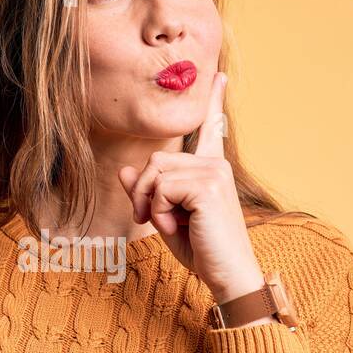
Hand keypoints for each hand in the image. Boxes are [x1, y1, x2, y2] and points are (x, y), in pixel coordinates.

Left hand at [118, 71, 264, 302]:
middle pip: (156, 159)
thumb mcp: (166, 218)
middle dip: (141, 191)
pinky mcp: (208, 185)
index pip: (211, 129)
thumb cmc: (203, 251)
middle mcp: (216, 164)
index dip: (214, 101)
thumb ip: (146, 192)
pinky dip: (158, 212)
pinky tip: (179, 227)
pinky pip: (160, 188)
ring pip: (155, 172)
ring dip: (149, 204)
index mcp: (212, 169)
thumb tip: (124, 169)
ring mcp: (214, 172)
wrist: (228, 277)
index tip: (221, 76)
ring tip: (170, 225)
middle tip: (145, 220)